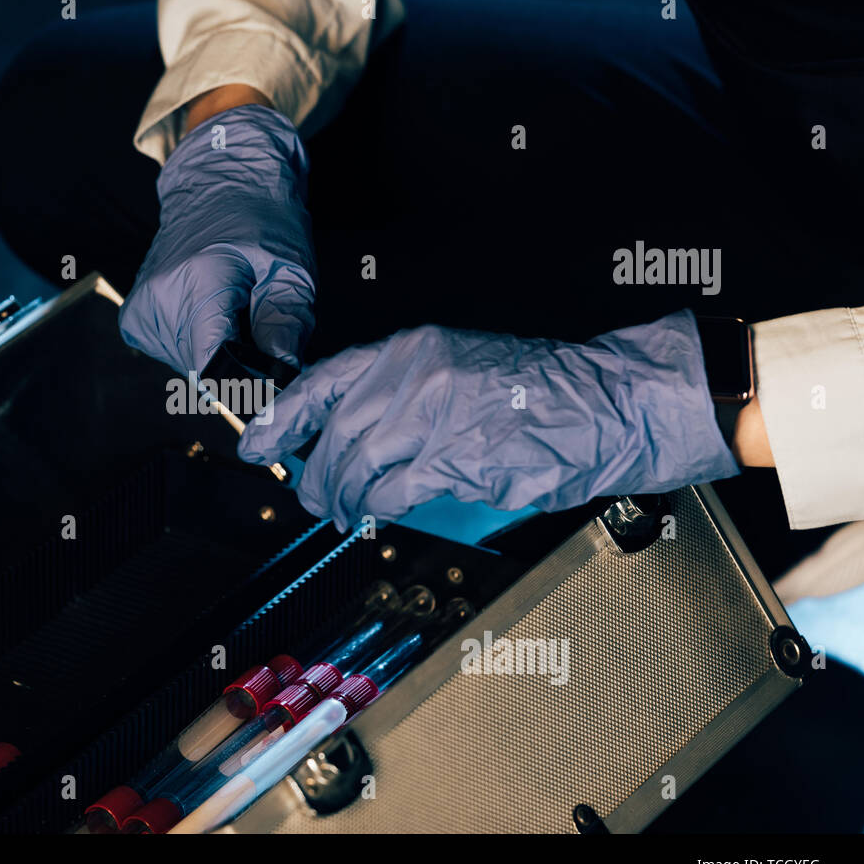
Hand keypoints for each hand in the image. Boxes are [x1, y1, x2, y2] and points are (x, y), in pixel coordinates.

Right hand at [119, 104, 315, 375]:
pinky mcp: (135, 320)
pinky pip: (175, 354)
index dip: (246, 384)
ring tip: (235, 310)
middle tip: (259, 325)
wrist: (217, 183)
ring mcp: (141, 310)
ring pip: (190, 366)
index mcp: (198, 279)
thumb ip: (286, 324)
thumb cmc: (259, 218)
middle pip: (205, 370)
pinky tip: (212, 312)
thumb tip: (282, 372)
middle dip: (239, 363)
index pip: (211, 365)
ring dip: (220, 353)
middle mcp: (159, 297)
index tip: (270, 381)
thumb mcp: (290, 267)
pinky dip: (200, 344)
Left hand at [238, 309, 740, 530]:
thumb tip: (344, 434)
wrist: (603, 403)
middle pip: (335, 435)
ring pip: (357, 467)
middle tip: (311, 497)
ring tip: (344, 514)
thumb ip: (399, 392)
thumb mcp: (457, 365)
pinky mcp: (460, 461)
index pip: (324, 381)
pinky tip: (383, 512)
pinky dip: (381, 508)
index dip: (283, 417)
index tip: (259, 443)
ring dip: (343, 499)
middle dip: (314, 476)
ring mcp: (438, 417)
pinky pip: (396, 492)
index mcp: (412, 350)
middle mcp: (417, 377)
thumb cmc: (536, 391)